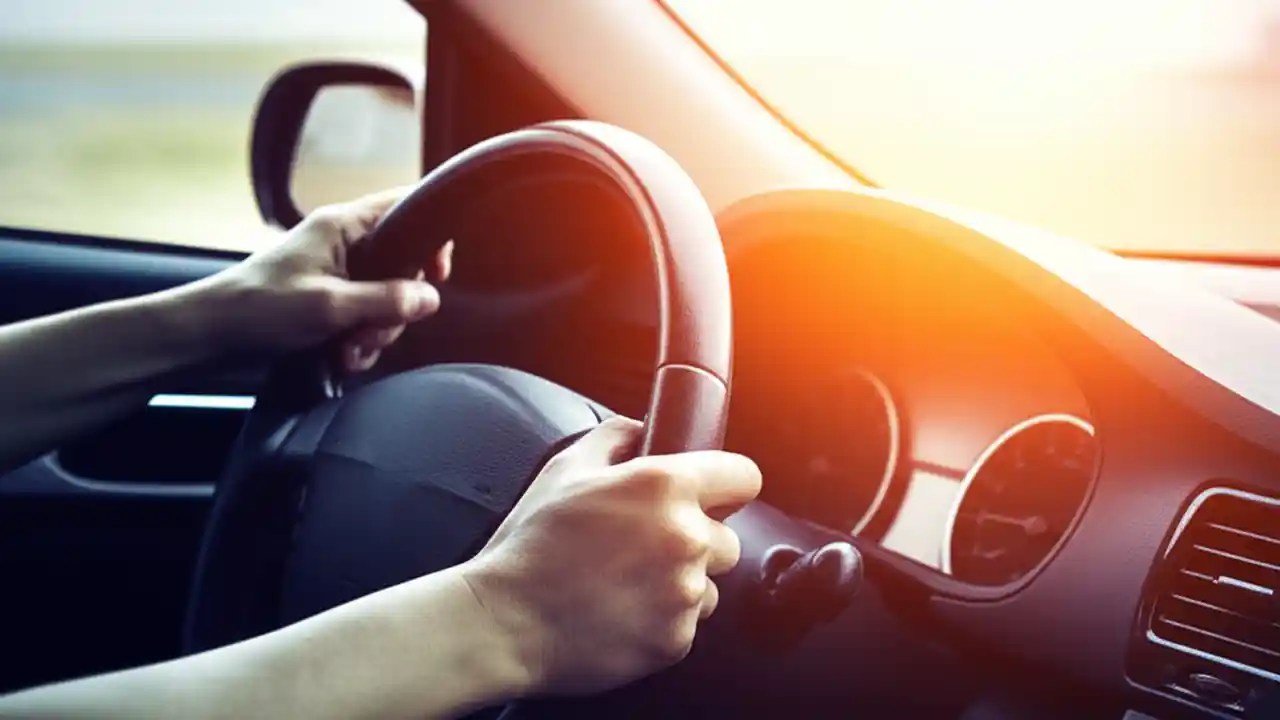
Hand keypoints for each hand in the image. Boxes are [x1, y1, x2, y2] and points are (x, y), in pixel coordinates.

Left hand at [201, 188, 452, 370]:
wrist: (209, 336)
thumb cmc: (260, 308)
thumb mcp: (330, 306)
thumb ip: (386, 300)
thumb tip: (431, 299)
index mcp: (342, 225)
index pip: (406, 207)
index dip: (430, 238)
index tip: (437, 275)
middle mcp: (343, 244)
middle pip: (402, 267)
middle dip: (396, 307)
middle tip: (372, 331)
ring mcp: (336, 274)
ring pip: (385, 299)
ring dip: (375, 331)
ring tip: (348, 350)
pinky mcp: (328, 301)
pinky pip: (364, 318)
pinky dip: (358, 341)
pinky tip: (340, 356)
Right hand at [462, 417, 761, 695]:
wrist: (504, 621)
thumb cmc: (531, 544)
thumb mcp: (565, 469)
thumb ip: (614, 438)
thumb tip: (640, 431)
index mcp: (665, 486)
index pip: (744, 476)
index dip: (727, 485)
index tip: (713, 497)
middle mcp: (686, 537)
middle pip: (727, 539)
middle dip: (696, 541)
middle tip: (645, 548)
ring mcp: (684, 593)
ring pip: (709, 585)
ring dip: (681, 584)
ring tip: (626, 584)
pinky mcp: (675, 639)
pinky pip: (687, 625)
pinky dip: (662, 621)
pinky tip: (620, 612)